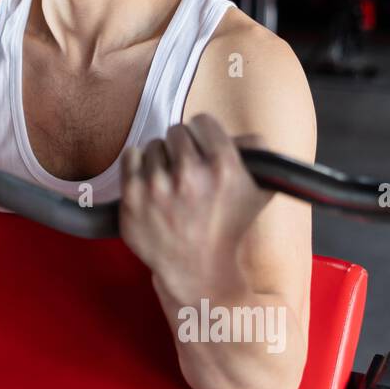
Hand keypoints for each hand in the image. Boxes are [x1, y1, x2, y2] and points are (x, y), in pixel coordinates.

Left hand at [118, 114, 271, 301]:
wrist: (197, 268)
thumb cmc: (228, 226)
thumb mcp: (259, 190)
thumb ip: (257, 152)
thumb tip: (243, 134)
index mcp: (223, 167)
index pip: (202, 121)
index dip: (204, 135)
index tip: (203, 149)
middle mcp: (189, 175)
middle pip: (176, 131)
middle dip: (182, 147)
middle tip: (187, 170)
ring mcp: (157, 187)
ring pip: (153, 144)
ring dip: (162, 159)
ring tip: (171, 183)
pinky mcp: (132, 197)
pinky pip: (130, 155)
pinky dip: (138, 164)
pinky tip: (150, 182)